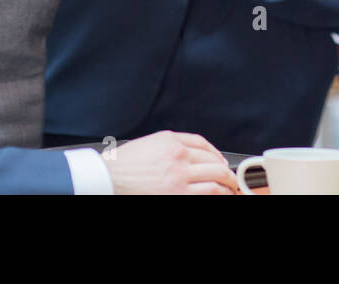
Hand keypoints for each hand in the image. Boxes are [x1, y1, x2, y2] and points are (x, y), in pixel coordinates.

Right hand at [104, 131, 239, 194]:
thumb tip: (191, 154)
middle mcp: (178, 157)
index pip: (203, 145)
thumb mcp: (148, 144)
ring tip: (230, 190)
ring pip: (216, 179)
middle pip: (214, 162)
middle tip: (231, 179)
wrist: (107, 179)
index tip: (221, 162)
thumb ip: (171, 145)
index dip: (216, 154)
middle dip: (226, 172)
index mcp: (171, 141)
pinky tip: (219, 197)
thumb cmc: (122, 165)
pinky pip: (207, 194)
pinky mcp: (178, 195)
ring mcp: (179, 178)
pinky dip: (217, 195)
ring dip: (227, 186)